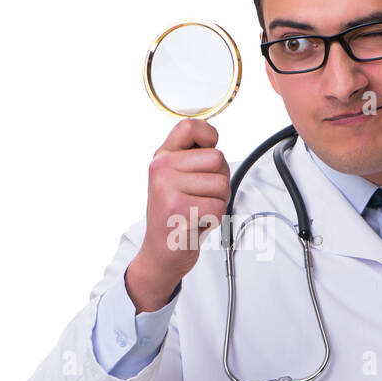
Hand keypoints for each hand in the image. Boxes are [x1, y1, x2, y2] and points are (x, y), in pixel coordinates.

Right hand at [128, 117, 230, 311]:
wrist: (160, 253)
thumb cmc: (174, 216)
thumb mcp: (174, 179)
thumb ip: (191, 156)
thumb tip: (212, 136)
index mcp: (162, 157)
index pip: (190, 126)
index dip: (209, 136)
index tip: (207, 152)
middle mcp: (161, 168)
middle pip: (218, 159)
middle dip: (218, 180)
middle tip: (200, 197)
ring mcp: (168, 188)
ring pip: (221, 184)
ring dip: (218, 202)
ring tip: (197, 210)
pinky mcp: (178, 209)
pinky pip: (218, 206)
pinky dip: (214, 218)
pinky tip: (197, 221)